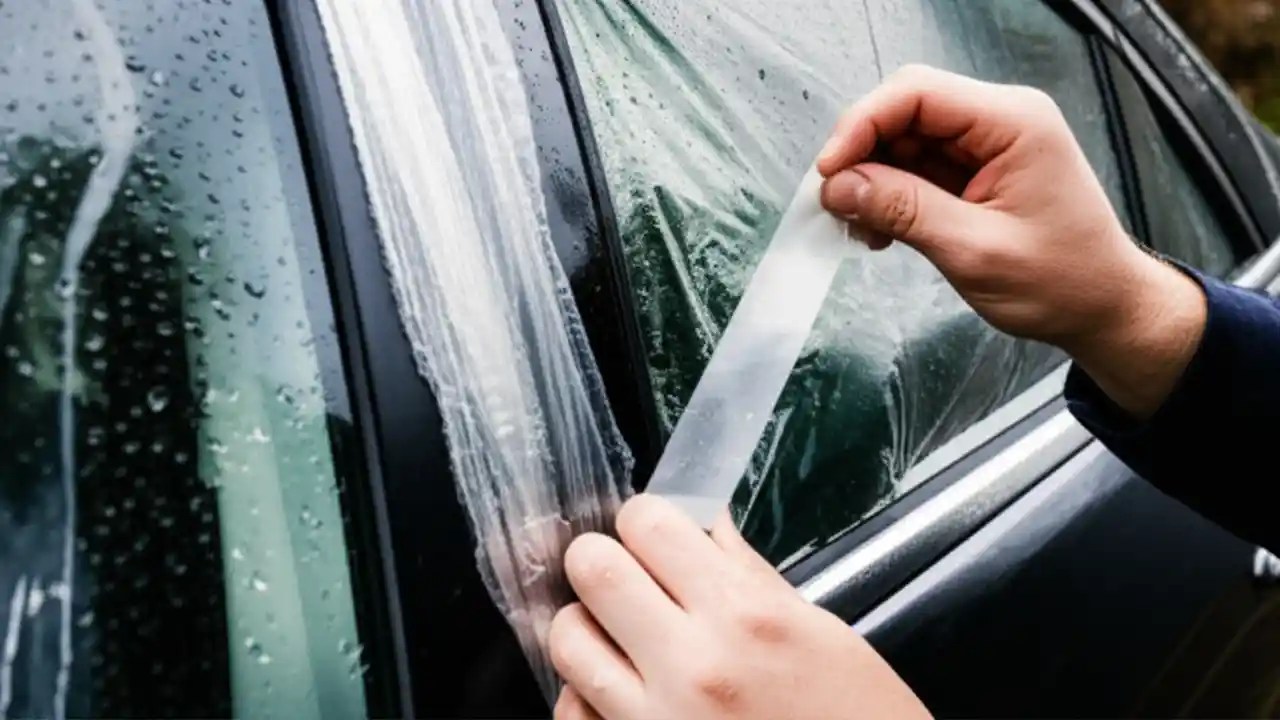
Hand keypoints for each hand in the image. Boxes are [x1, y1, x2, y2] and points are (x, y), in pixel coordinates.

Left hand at [548, 495, 930, 719]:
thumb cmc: (856, 719)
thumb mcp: (824, 634)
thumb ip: (749, 574)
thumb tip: (703, 525)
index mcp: (746, 617)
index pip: (646, 524)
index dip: (644, 519)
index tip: (655, 533)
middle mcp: (693, 666)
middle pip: (592, 569)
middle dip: (603, 559)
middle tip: (628, 574)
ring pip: (567, 639)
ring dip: (588, 625)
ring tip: (619, 634)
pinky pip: (572, 711)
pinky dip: (585, 694)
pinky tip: (618, 690)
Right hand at [816, 64, 1205, 417]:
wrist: (1103, 308)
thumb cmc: (1063, 282)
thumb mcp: (974, 251)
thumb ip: (904, 211)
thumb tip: (840, 187)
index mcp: (1014, 123)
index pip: (917, 93)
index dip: (862, 124)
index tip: (829, 171)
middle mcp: (1001, 121)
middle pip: (905, 110)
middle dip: (861, 153)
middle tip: (836, 203)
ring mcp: (987, 144)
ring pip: (904, 139)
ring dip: (871, 179)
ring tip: (861, 226)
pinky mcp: (975, 169)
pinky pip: (915, 166)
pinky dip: (889, 194)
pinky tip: (880, 228)